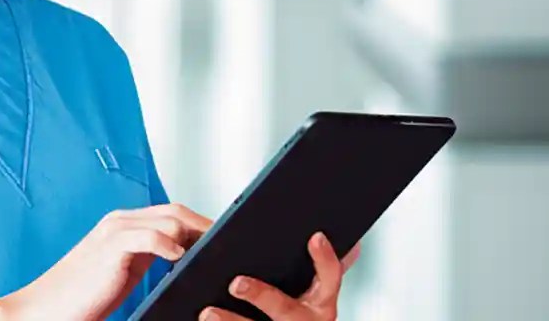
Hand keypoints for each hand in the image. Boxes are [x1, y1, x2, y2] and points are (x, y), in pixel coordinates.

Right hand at [0, 203, 213, 320]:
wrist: (44, 308)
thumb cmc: (82, 297)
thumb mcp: (124, 272)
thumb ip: (149, 257)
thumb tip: (184, 256)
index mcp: (124, 225)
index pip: (172, 214)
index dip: (201, 224)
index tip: (224, 239)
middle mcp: (120, 220)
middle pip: (177, 211)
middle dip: (206, 225)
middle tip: (231, 243)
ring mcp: (115, 230)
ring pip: (169, 220)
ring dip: (195, 235)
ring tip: (214, 252)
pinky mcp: (111, 246)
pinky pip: (151, 236)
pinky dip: (170, 245)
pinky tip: (181, 259)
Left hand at [199, 232, 361, 320]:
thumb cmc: (303, 315)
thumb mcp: (318, 295)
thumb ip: (325, 270)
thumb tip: (351, 241)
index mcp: (322, 303)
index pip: (329, 278)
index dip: (325, 259)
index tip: (314, 236)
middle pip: (285, 310)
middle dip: (262, 296)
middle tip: (236, 282)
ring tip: (206, 312)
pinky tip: (197, 320)